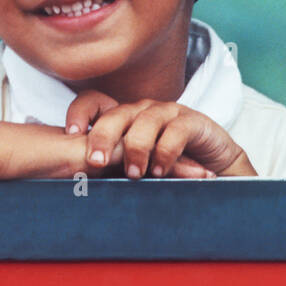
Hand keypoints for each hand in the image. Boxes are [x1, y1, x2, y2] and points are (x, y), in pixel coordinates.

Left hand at [65, 91, 254, 178]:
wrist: (216, 168)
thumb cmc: (170, 169)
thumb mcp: (134, 168)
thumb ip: (110, 168)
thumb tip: (73, 183)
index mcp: (123, 118)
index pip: (94, 103)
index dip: (80, 113)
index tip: (69, 133)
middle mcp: (143, 111)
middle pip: (117, 113)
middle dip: (103, 134)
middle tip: (94, 160)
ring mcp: (168, 113)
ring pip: (145, 120)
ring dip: (137, 147)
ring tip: (133, 173)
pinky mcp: (193, 122)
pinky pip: (176, 131)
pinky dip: (166, 151)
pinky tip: (161, 170)